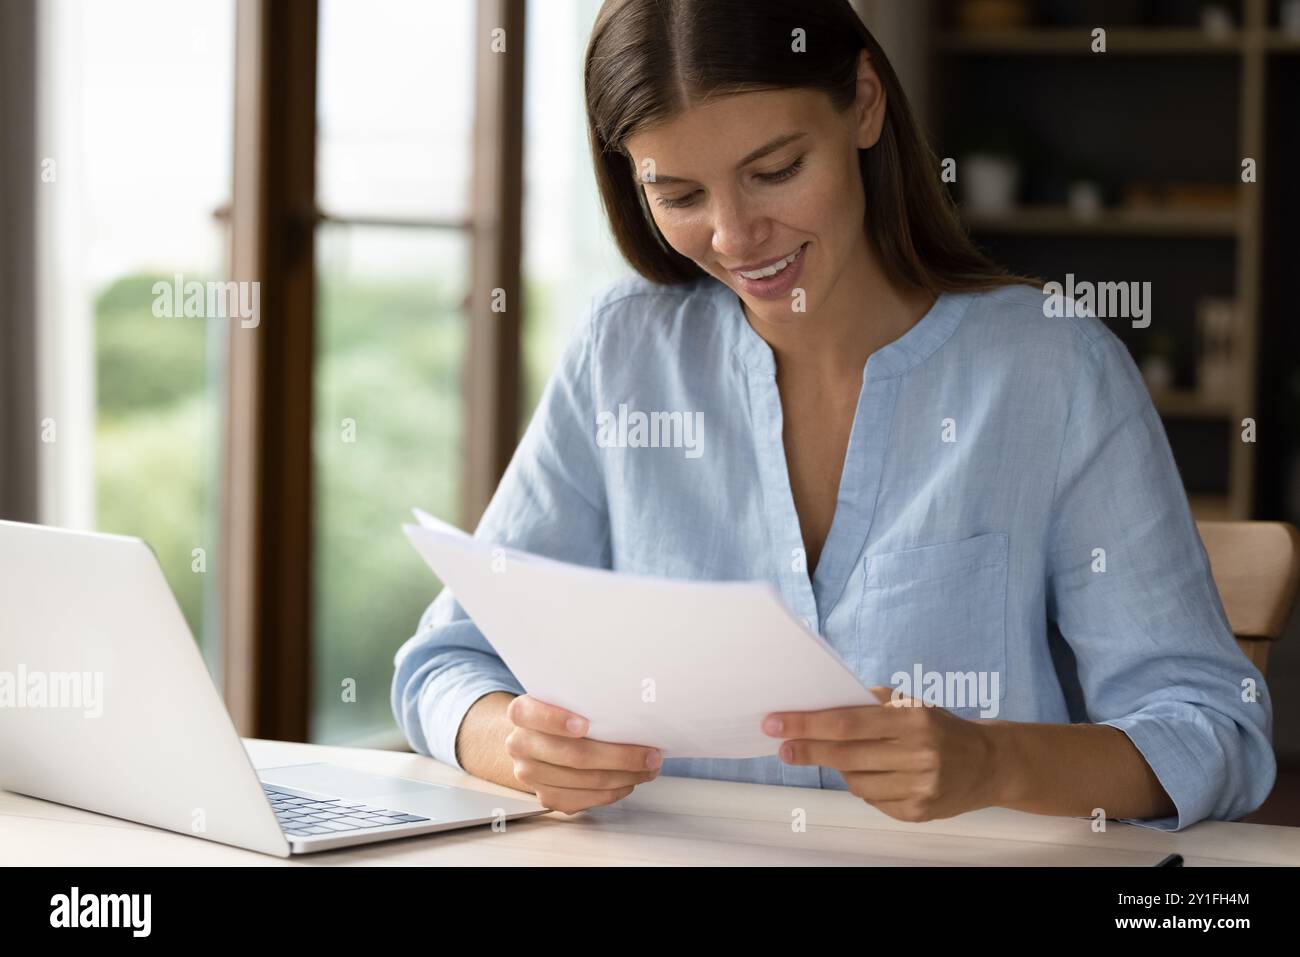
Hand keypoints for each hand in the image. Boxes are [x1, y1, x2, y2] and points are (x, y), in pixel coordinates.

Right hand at [505, 694, 661, 814]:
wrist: (536, 737)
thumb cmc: (559, 711)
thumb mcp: (563, 696)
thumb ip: (582, 699)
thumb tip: (632, 702)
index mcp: (522, 713)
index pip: (533, 714)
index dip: (558, 721)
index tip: (585, 725)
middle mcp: (520, 744)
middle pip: (574, 755)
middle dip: (620, 756)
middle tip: (650, 754)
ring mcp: (530, 774)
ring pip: (584, 780)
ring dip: (624, 776)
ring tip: (648, 768)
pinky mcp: (545, 796)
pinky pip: (583, 799)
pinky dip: (612, 792)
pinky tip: (629, 781)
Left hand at [762, 686, 997, 822]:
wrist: (988, 763)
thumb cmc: (939, 726)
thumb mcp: (911, 703)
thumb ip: (869, 703)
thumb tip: (819, 707)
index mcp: (913, 719)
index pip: (847, 722)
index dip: (807, 724)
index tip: (776, 723)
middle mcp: (918, 754)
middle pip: (845, 755)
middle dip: (808, 750)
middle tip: (783, 747)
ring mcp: (920, 787)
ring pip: (855, 781)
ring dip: (842, 769)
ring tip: (848, 757)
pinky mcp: (918, 812)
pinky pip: (872, 799)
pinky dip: (865, 786)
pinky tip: (877, 774)